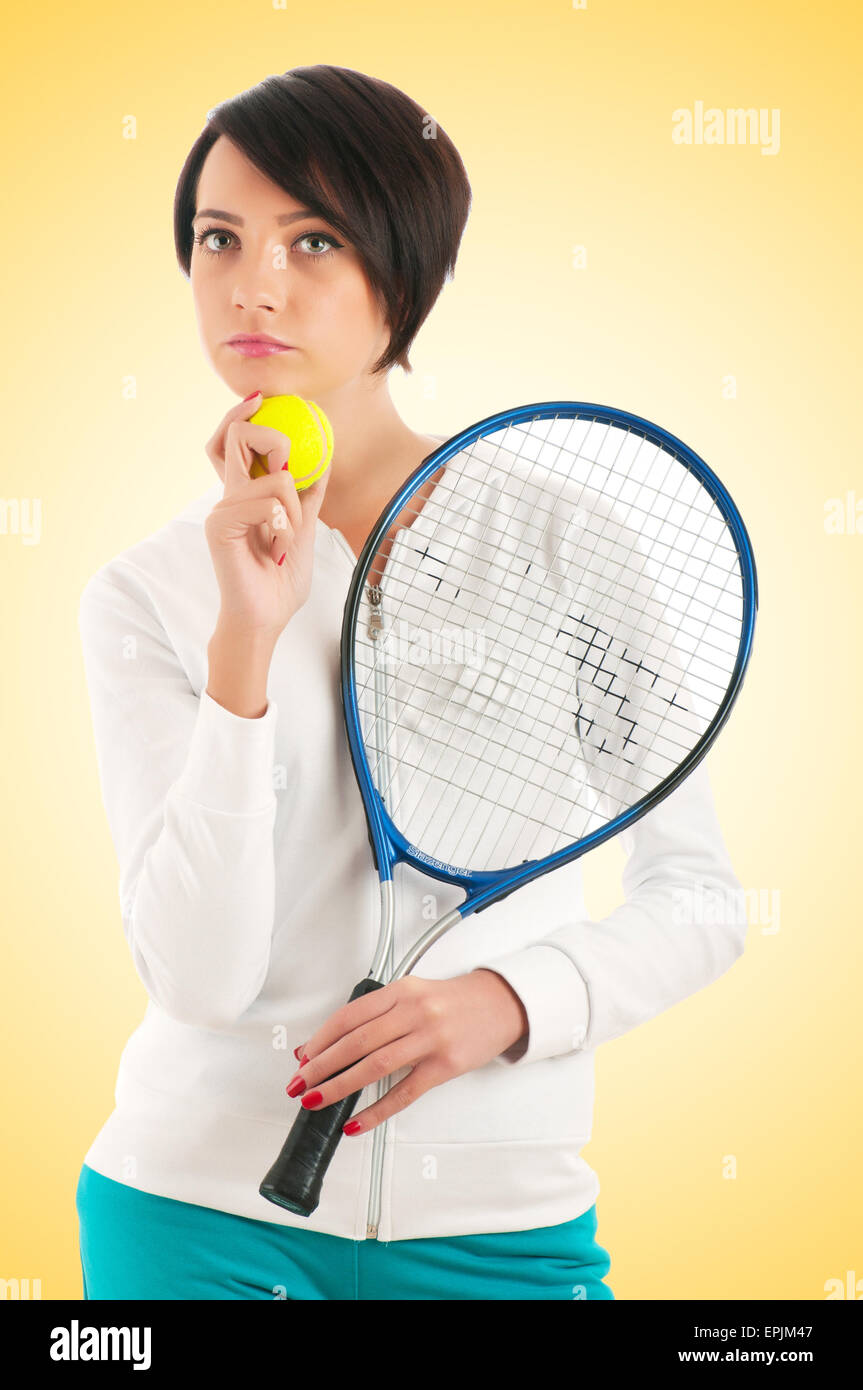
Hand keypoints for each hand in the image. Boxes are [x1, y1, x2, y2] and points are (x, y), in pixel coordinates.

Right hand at [203, 390, 330, 639]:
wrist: (266, 619)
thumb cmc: (280, 581)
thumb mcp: (303, 529)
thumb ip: (308, 495)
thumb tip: (325, 457)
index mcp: (242, 493)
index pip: (229, 440)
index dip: (240, 412)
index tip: (262, 399)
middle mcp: (227, 495)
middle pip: (234, 435)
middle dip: (273, 439)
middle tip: (290, 469)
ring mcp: (221, 509)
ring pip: (270, 475)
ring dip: (294, 506)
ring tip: (289, 536)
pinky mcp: (220, 525)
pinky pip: (266, 502)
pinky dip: (284, 524)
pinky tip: (278, 549)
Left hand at [286, 971, 528, 1135]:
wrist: (501, 1004)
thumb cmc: (452, 1002)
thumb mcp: (414, 994)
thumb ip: (378, 1014)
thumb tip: (334, 1043)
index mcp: (401, 991)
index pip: (350, 1016)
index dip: (321, 1039)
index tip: (302, 1057)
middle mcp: (413, 1012)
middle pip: (356, 1042)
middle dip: (321, 1065)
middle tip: (299, 1083)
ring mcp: (430, 1039)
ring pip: (375, 1066)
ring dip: (339, 1086)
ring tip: (316, 1100)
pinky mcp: (445, 1066)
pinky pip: (404, 1093)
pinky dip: (376, 1111)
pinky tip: (356, 1123)